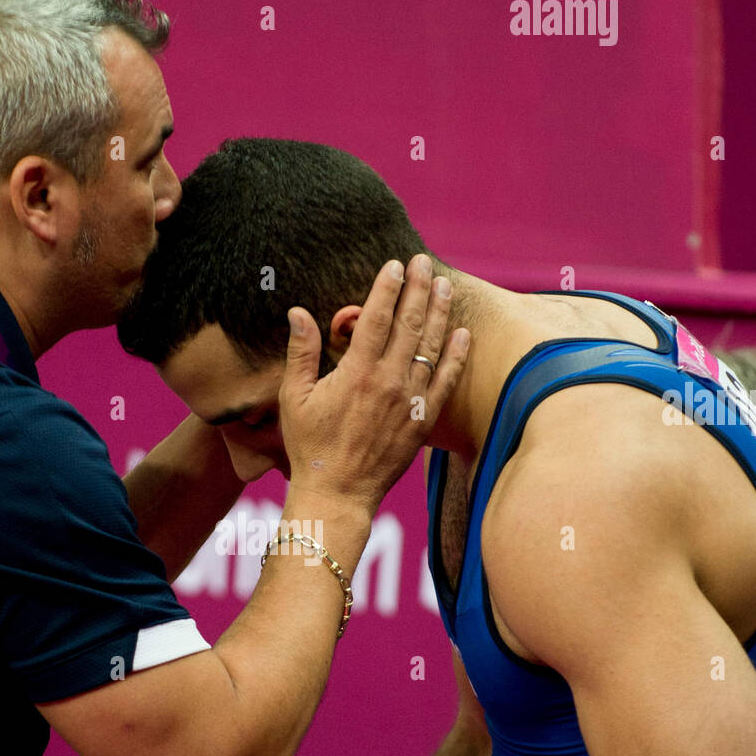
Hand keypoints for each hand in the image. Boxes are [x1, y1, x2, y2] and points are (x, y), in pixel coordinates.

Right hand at [280, 254, 468, 516]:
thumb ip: (301, 352)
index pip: (376, 317)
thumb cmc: (309, 446)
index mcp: (356, 372)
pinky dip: (456, 357)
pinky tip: (463, 333)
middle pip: (409, 324)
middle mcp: (388, 382)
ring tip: (443, 286)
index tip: (394, 265)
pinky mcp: (423, 421)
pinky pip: (446, 382)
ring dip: (440, 313)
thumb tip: (298, 312)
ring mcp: (410, 401)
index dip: (387, 288)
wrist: (337, 493)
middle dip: (418, 289)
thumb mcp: (293, 398)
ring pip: (431, 347)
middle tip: (423, 262)